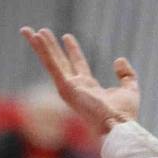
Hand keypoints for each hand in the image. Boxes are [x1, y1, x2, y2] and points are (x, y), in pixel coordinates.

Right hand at [20, 27, 140, 139]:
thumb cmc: (125, 115)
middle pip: (60, 62)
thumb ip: (126, 74)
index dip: (73, 50)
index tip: (67, 37)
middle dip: (50, 46)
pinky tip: (35, 38)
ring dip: (40, 46)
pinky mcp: (65, 88)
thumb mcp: (130, 89)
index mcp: (89, 88)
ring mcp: (69, 88)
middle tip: (40, 31)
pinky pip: (52, 65)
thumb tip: (118, 60)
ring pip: (51, 62)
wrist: (119, 127)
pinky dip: (43, 51)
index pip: (78, 65)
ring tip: (28, 31)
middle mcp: (76, 87)